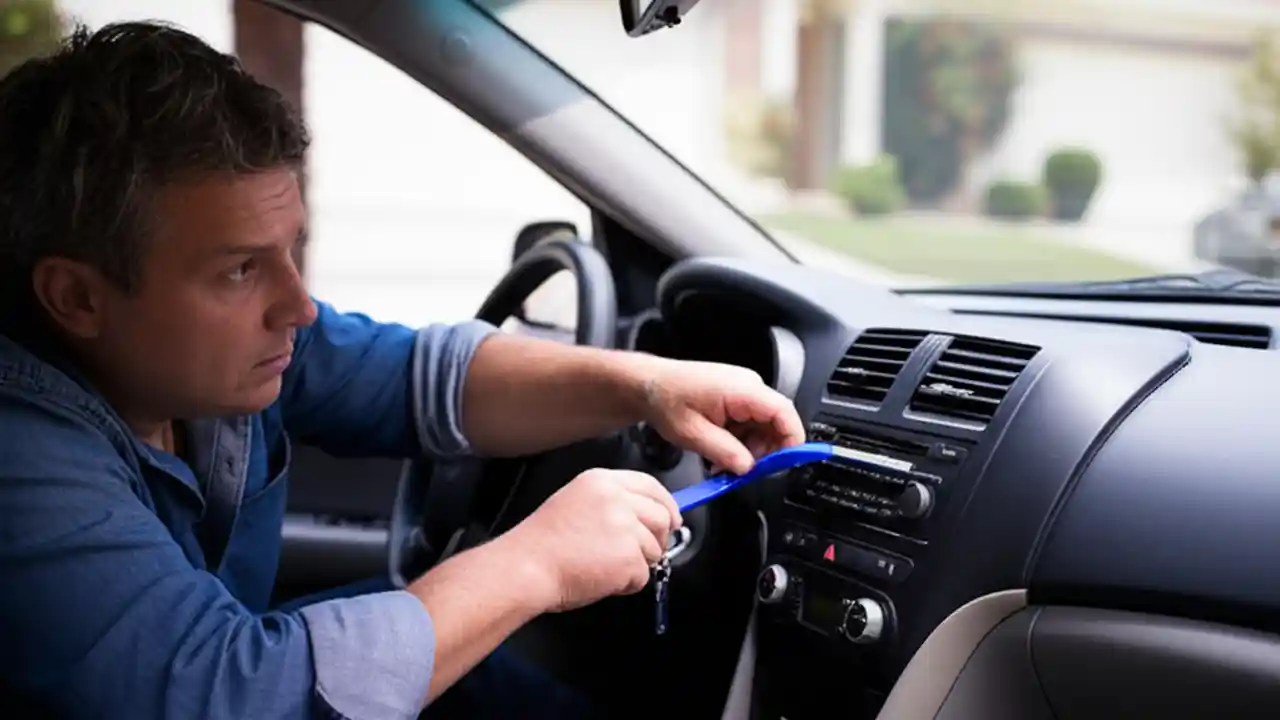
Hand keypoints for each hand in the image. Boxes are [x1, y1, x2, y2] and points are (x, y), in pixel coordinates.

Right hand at [503, 468, 681, 612]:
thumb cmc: (541, 543)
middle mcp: (617, 499)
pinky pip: (643, 576)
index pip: (650, 484)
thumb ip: (611, 503)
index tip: (672, 518)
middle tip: (639, 553)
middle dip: (657, 539)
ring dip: (636, 564)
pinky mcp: (629, 557)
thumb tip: (644, 517)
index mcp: (602, 481)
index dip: (665, 504)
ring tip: (603, 567)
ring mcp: (626, 528)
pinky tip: (601, 579)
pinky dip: (626, 584)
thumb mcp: (576, 502)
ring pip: (655, 549)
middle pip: (662, 516)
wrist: (526, 567)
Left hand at [641, 359, 805, 474]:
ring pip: (764, 427)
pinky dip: (741, 441)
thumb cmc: (665, 398)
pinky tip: (722, 452)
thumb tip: (748, 467)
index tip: (787, 463)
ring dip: (750, 449)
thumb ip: (724, 452)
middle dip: (765, 451)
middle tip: (744, 471)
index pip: (784, 412)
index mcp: (742, 389)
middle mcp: (748, 386)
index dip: (792, 440)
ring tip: (724, 463)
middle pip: (777, 423)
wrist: (649, 384)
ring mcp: (743, 391)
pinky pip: (751, 423)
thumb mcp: (692, 433)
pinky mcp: (736, 398)